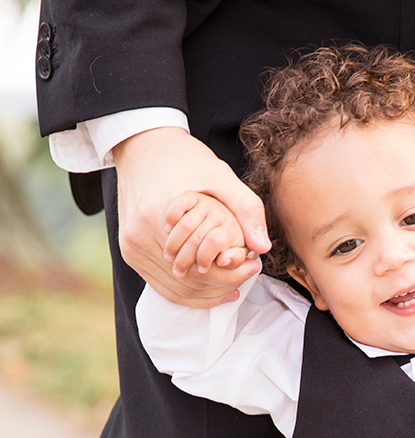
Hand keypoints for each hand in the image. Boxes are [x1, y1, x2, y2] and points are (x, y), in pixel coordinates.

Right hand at [113, 128, 269, 307]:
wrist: (144, 146)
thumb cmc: (185, 160)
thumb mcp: (222, 177)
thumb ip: (245, 209)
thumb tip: (263, 246)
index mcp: (159, 217)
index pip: (200, 267)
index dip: (231, 274)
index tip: (253, 267)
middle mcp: (139, 236)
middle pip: (186, 282)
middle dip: (220, 285)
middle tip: (246, 276)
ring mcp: (131, 246)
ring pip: (173, 288)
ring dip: (204, 291)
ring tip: (232, 284)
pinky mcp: (129, 250)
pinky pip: (159, 282)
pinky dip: (185, 289)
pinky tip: (208, 285)